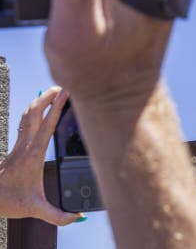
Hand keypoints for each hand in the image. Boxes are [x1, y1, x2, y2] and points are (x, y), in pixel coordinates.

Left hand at [0, 87, 81, 225]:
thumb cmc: (8, 202)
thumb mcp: (34, 210)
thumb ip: (58, 216)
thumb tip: (79, 217)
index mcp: (33, 155)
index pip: (47, 125)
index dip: (57, 107)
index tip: (67, 92)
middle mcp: (25, 146)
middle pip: (36, 112)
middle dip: (49, 96)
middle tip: (64, 86)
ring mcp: (19, 145)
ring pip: (28, 114)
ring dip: (41, 101)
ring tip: (54, 92)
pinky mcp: (16, 147)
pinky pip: (26, 122)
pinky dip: (35, 111)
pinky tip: (41, 109)